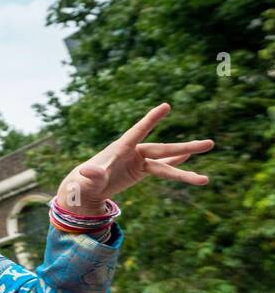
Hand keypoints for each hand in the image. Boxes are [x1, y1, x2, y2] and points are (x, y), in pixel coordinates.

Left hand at [57, 103, 213, 214]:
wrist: (85, 187)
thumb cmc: (84, 180)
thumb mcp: (88, 179)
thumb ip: (91, 175)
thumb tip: (87, 172)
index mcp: (120, 148)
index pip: (139, 130)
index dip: (152, 119)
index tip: (166, 105)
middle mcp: (134, 152)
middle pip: (163, 149)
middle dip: (186, 148)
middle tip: (210, 144)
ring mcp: (139, 161)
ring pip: (167, 165)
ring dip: (185, 171)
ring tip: (206, 180)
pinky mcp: (141, 170)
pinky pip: (163, 167)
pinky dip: (177, 165)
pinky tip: (190, 159)